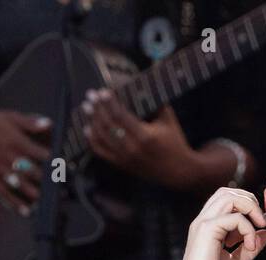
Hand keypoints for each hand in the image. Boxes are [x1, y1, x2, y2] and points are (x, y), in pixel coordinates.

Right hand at [0, 108, 50, 214]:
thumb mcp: (9, 117)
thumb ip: (30, 122)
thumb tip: (49, 124)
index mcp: (16, 141)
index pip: (40, 154)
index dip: (53, 161)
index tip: (64, 167)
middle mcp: (9, 157)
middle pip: (32, 171)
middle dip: (46, 180)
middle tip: (60, 188)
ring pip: (20, 184)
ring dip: (33, 193)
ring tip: (45, 200)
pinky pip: (4, 192)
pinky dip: (15, 203)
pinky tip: (25, 211)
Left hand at [82, 89, 196, 188]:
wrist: (178, 172)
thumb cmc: (174, 142)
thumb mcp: (168, 120)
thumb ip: (156, 102)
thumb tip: (145, 82)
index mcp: (145, 136)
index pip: (121, 116)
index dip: (109, 102)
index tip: (102, 91)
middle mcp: (133, 148)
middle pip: (108, 125)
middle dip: (97, 108)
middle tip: (90, 96)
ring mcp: (126, 158)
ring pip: (102, 138)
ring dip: (92, 121)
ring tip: (87, 108)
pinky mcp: (122, 165)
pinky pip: (101, 152)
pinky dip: (92, 140)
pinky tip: (87, 128)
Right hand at [165, 187, 265, 259]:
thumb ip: (250, 247)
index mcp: (208, 225)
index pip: (227, 199)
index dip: (247, 204)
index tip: (260, 222)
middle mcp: (204, 220)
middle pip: (228, 191)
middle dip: (250, 201)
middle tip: (262, 221)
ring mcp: (204, 223)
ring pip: (230, 196)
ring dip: (250, 209)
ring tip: (259, 227)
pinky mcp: (207, 230)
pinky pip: (234, 218)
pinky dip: (248, 229)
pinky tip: (250, 246)